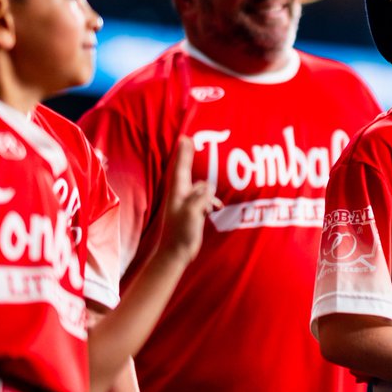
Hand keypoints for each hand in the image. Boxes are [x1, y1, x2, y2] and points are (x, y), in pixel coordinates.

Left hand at [160, 137, 220, 264]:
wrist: (176, 253)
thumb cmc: (180, 233)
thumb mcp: (192, 212)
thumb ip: (201, 197)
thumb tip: (208, 188)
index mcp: (178, 193)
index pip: (181, 167)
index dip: (184, 153)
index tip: (186, 138)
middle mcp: (181, 195)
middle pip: (190, 174)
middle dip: (193, 161)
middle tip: (194, 141)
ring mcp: (187, 203)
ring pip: (202, 188)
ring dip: (209, 193)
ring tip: (212, 207)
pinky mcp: (194, 212)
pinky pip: (206, 200)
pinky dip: (212, 202)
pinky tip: (216, 210)